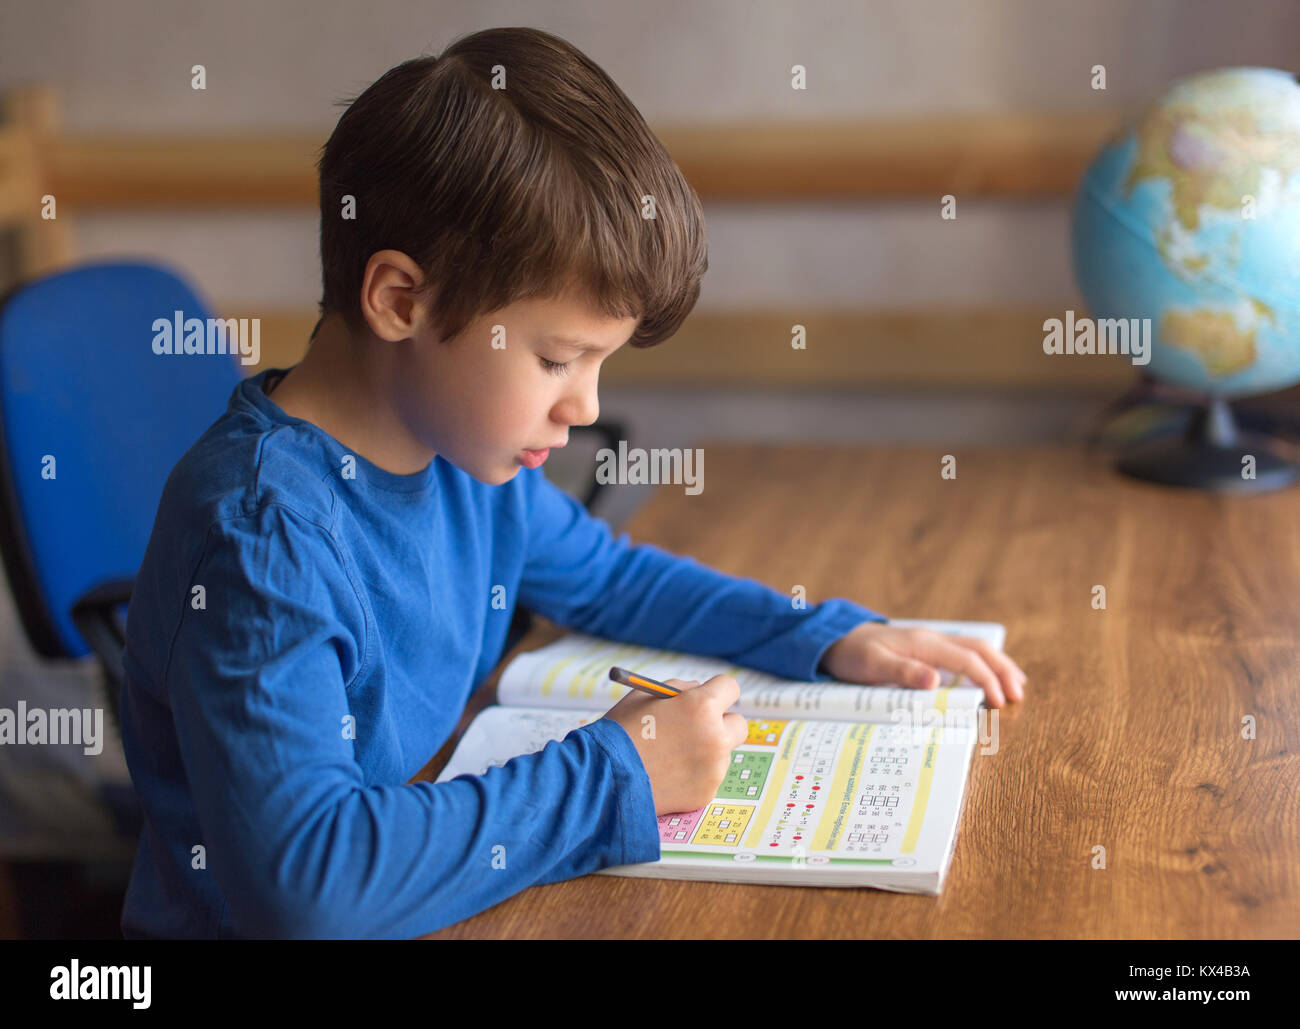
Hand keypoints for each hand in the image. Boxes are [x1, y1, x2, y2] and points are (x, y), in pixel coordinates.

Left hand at [819, 622, 1025, 707]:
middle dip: (1003, 670)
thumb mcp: (873, 666)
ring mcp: (929, 642)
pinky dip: (981, 663)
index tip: (1000, 703)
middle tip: (1019, 694)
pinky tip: (984, 675)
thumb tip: (935, 681)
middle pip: (979, 650)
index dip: (987, 680)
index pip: (967, 660)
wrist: (834, 638)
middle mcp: (932, 639)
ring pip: (973, 649)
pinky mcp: (924, 648)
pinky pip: (962, 652)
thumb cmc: (852, 654)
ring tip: (1015, 684)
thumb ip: (903, 673)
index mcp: (924, 644)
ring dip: (997, 665)